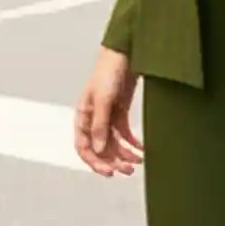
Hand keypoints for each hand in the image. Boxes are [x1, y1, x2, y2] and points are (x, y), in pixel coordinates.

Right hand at [74, 47, 143, 176]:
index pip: (84, 147)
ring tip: (138, 162)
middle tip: (128, 170)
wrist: (126, 53)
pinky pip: (124, 134)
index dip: (94, 162)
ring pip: (114, 143)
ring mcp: (108, 116)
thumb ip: (99, 124)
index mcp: (83, 116)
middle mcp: (94, 118)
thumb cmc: (108, 70)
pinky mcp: (120, 111)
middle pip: (101, 148)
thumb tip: (97, 148)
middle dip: (114, 161)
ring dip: (124, 154)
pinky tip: (141, 150)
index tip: (109, 172)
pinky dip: (132, 143)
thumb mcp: (103, 99)